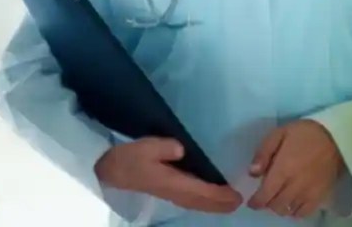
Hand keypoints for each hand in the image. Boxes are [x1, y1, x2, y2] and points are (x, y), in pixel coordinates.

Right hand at [95, 137, 242, 213]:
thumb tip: (181, 149)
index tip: (236, 195)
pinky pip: (192, 200)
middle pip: (203, 202)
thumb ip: (164, 147)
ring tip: (230, 203)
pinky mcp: (168, 192)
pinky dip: (205, 202)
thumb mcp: (145, 146)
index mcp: (172, 182)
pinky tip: (210, 198)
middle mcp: (174, 192)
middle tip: (240, 202)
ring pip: (198, 203)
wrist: (111, 171)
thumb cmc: (130, 157)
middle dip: (221, 204)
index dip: (219, 195)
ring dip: (214, 205)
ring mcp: (171, 194)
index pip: (201, 191)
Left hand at [247, 119, 345, 218]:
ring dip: (279, 206)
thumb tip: (252, 173)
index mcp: (283, 169)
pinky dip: (294, 212)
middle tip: (266, 194)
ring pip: (287, 211)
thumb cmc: (305, 133)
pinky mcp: (320, 197)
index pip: (265, 195)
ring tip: (279, 197)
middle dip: (267, 202)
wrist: (336, 138)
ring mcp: (308, 193)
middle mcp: (294, 185)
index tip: (252, 202)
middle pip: (274, 205)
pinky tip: (293, 203)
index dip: (255, 202)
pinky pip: (303, 213)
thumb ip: (263, 153)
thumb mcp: (279, 133)